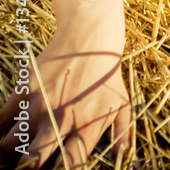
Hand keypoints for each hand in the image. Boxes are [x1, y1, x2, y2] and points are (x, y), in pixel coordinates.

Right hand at [0, 23, 135, 168]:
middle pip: (32, 161)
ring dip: (8, 154)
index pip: (67, 166)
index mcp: (86, 127)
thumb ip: (124, 140)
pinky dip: (0, 132)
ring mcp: (39, 105)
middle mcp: (61, 119)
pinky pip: (1, 121)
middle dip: (27, 169)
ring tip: (13, 155)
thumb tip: (134, 168)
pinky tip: (5, 135)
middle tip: (27, 166)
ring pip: (10, 145)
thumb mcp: (122, 106)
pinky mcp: (23, 91)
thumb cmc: (107, 75)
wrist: (90, 36)